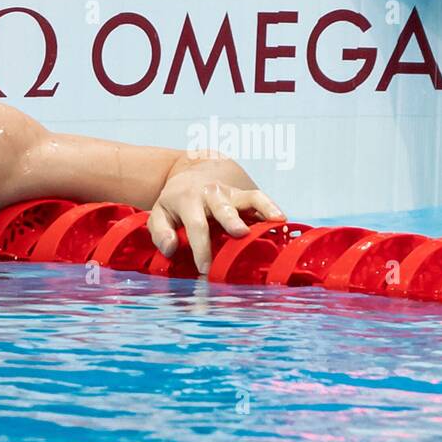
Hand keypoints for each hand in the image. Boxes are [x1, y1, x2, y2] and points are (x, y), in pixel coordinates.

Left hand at [147, 166, 285, 274]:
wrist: (189, 174)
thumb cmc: (174, 203)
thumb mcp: (158, 214)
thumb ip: (160, 232)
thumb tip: (170, 249)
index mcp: (187, 200)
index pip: (195, 225)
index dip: (200, 247)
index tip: (205, 267)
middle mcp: (211, 193)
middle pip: (223, 207)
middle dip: (232, 220)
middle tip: (240, 233)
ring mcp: (230, 192)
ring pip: (248, 197)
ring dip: (262, 208)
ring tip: (277, 220)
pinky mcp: (243, 194)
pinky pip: (259, 198)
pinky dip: (272, 207)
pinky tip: (282, 220)